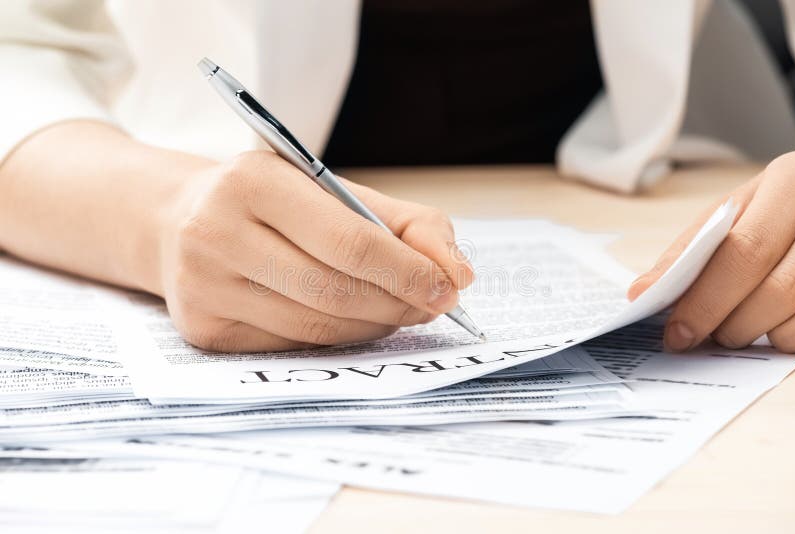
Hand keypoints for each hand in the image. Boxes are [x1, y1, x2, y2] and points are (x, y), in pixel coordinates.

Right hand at [158, 151, 473, 351]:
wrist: (181, 220)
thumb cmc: (273, 203)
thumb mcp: (333, 191)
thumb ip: (405, 223)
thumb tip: (458, 274)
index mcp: (254, 182)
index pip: (349, 241)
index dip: (408, 271)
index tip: (450, 288)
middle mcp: (216, 232)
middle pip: (334, 290)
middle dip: (398, 304)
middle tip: (433, 305)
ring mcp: (203, 285)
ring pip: (315, 326)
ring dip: (374, 325)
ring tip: (399, 311)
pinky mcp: (202, 328)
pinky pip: (292, 345)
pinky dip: (337, 338)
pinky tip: (354, 321)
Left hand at [628, 152, 794, 352]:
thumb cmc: (775, 208)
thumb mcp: (735, 211)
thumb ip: (691, 249)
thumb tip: (642, 293)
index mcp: (791, 182)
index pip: (743, 251)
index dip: (705, 299)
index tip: (675, 331)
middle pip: (775, 288)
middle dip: (726, 323)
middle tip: (697, 337)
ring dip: (756, 335)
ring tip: (732, 329)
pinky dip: (786, 337)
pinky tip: (770, 327)